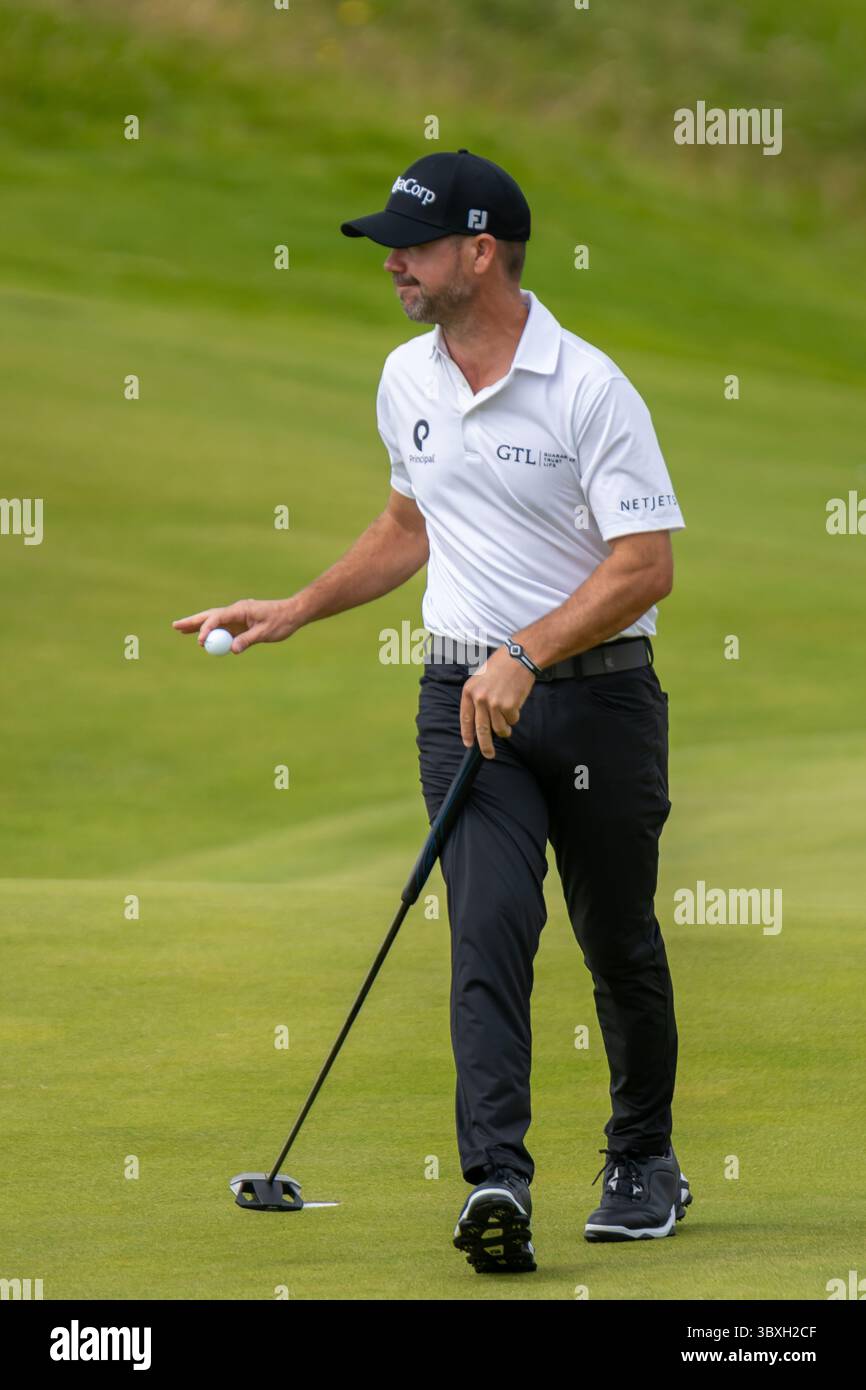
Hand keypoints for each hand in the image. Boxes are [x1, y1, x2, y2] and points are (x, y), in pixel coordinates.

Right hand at [172, 598, 299, 653]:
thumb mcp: (266, 632)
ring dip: (197, 626)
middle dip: (192, 622)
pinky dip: (210, 632)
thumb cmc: (281, 621)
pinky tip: (201, 637)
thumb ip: (248, 640)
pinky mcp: (241, 623)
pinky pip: (222, 627)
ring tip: (179, 629)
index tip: (200, 641)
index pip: (218, 618)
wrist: (292, 613)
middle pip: (209, 616)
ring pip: (213, 621)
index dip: (207, 629)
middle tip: (174, 626)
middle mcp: (236, 611)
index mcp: (241, 610)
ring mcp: (237, 617)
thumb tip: (232, 650)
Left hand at [459, 645, 535, 758]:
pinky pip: (512, 720)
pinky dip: (515, 717)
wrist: (520, 656)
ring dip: (505, 730)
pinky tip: (516, 704)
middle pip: (481, 729)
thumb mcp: (481, 678)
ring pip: (499, 728)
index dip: (467, 733)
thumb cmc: (502, 665)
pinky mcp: (509, 706)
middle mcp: (479, 699)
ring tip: (508, 723)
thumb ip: (478, 697)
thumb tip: (480, 721)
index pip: (465, 718)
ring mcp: (494, 703)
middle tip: (489, 754)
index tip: (469, 744)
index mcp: (469, 691)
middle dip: (485, 745)